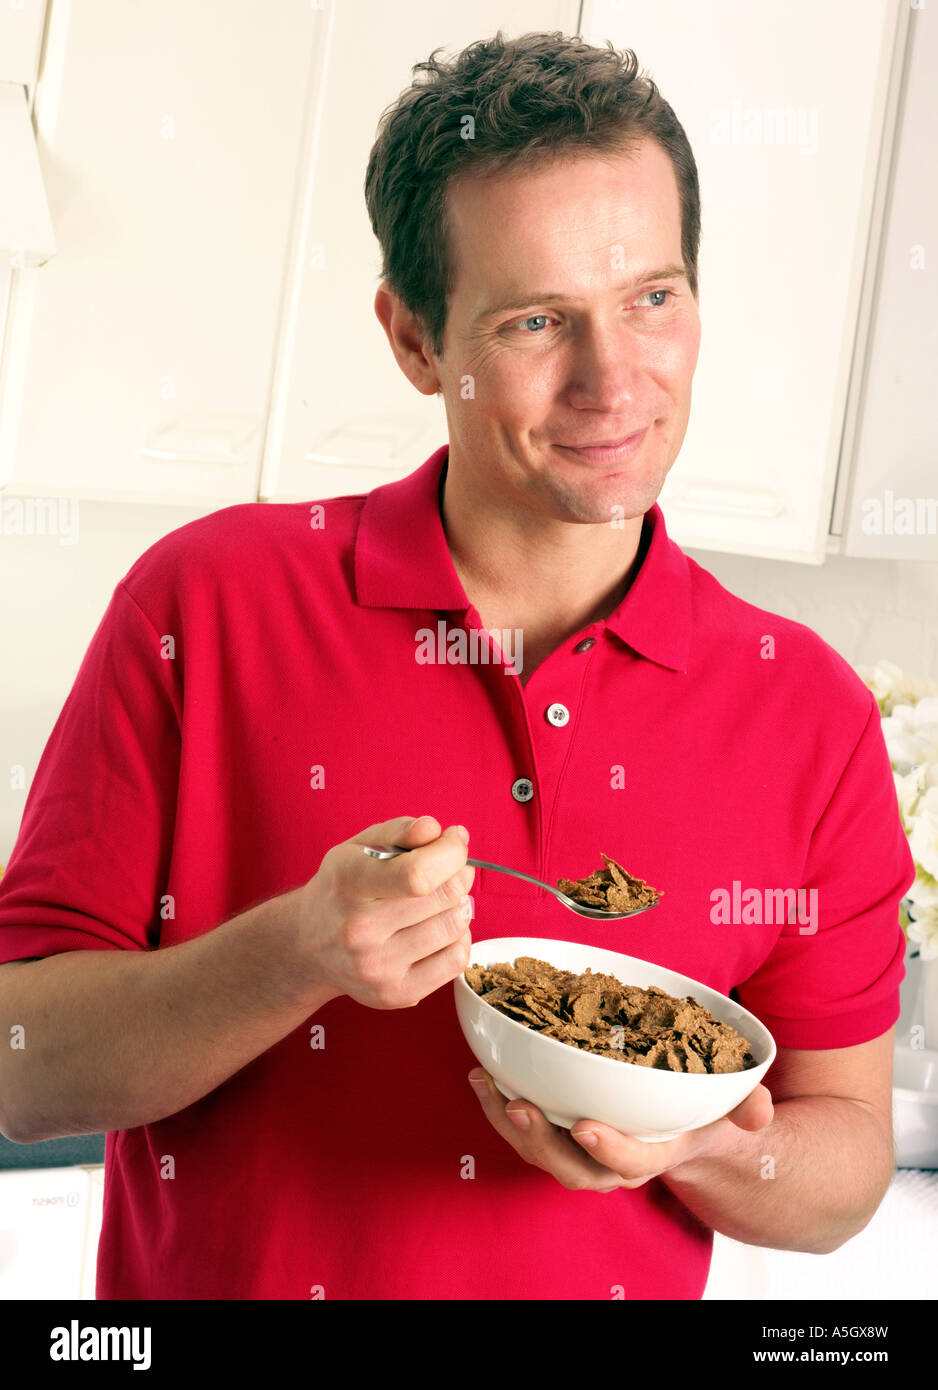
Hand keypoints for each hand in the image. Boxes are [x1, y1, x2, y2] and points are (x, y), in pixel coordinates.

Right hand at [292, 814, 474, 1008]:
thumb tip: (436, 830)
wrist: (307, 947)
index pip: (416, 874)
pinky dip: (459, 938)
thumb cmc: (340, 889)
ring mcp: (377, 968)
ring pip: (453, 928)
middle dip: (459, 874)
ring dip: (460, 905)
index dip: (450, 853)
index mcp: (348, 884)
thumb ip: (398, 830)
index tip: (455, 842)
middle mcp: (359, 930)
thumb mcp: (356, 848)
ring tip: (444, 898)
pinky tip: (441, 927)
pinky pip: (455, 962)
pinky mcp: (394, 994)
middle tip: (454, 869)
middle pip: (442, 898)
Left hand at [468, 1068, 774, 1190]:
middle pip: (573, 1168)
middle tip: (521, 1107)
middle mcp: (611, 1163)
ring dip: (510, 1123)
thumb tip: (759, 1109)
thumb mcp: (728, 1108)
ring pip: (540, 1152)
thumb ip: (745, 1106)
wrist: (679, 1128)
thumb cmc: (700, 1113)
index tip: (586, 1127)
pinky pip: (525, 1131)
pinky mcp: (556, 1134)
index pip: (630, 1164)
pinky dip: (500, 1106)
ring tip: (487, 1086)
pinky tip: (483, 1075)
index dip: (608, 1150)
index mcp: (652, 1155)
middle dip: (543, 1142)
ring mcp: (579, 1153)